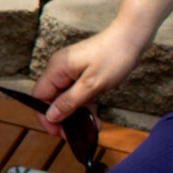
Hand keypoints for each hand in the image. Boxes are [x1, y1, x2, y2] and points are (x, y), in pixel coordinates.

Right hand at [32, 18, 147, 136]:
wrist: (132, 37)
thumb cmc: (114, 56)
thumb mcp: (92, 85)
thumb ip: (69, 101)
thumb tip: (51, 115)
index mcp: (57, 68)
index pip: (39, 95)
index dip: (45, 115)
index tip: (57, 132)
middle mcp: (60, 68)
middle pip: (51, 98)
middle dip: (61, 118)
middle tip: (73, 135)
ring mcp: (71, 70)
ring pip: (66, 97)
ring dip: (76, 114)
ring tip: (90, 130)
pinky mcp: (83, 72)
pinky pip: (77, 92)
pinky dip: (84, 106)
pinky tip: (95, 119)